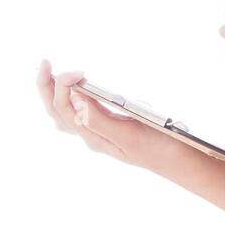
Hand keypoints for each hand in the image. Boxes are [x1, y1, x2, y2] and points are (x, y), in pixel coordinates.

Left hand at [34, 59, 187, 175]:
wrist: (180, 161)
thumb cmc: (158, 148)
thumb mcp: (129, 134)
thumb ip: (100, 120)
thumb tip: (75, 101)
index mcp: (93, 137)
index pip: (64, 108)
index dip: (64, 85)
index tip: (79, 71)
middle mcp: (92, 136)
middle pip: (57, 111)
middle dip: (45, 87)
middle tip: (44, 63)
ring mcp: (100, 134)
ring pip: (65, 114)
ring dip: (53, 93)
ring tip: (49, 73)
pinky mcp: (110, 129)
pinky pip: (79, 116)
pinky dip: (70, 100)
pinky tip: (73, 91)